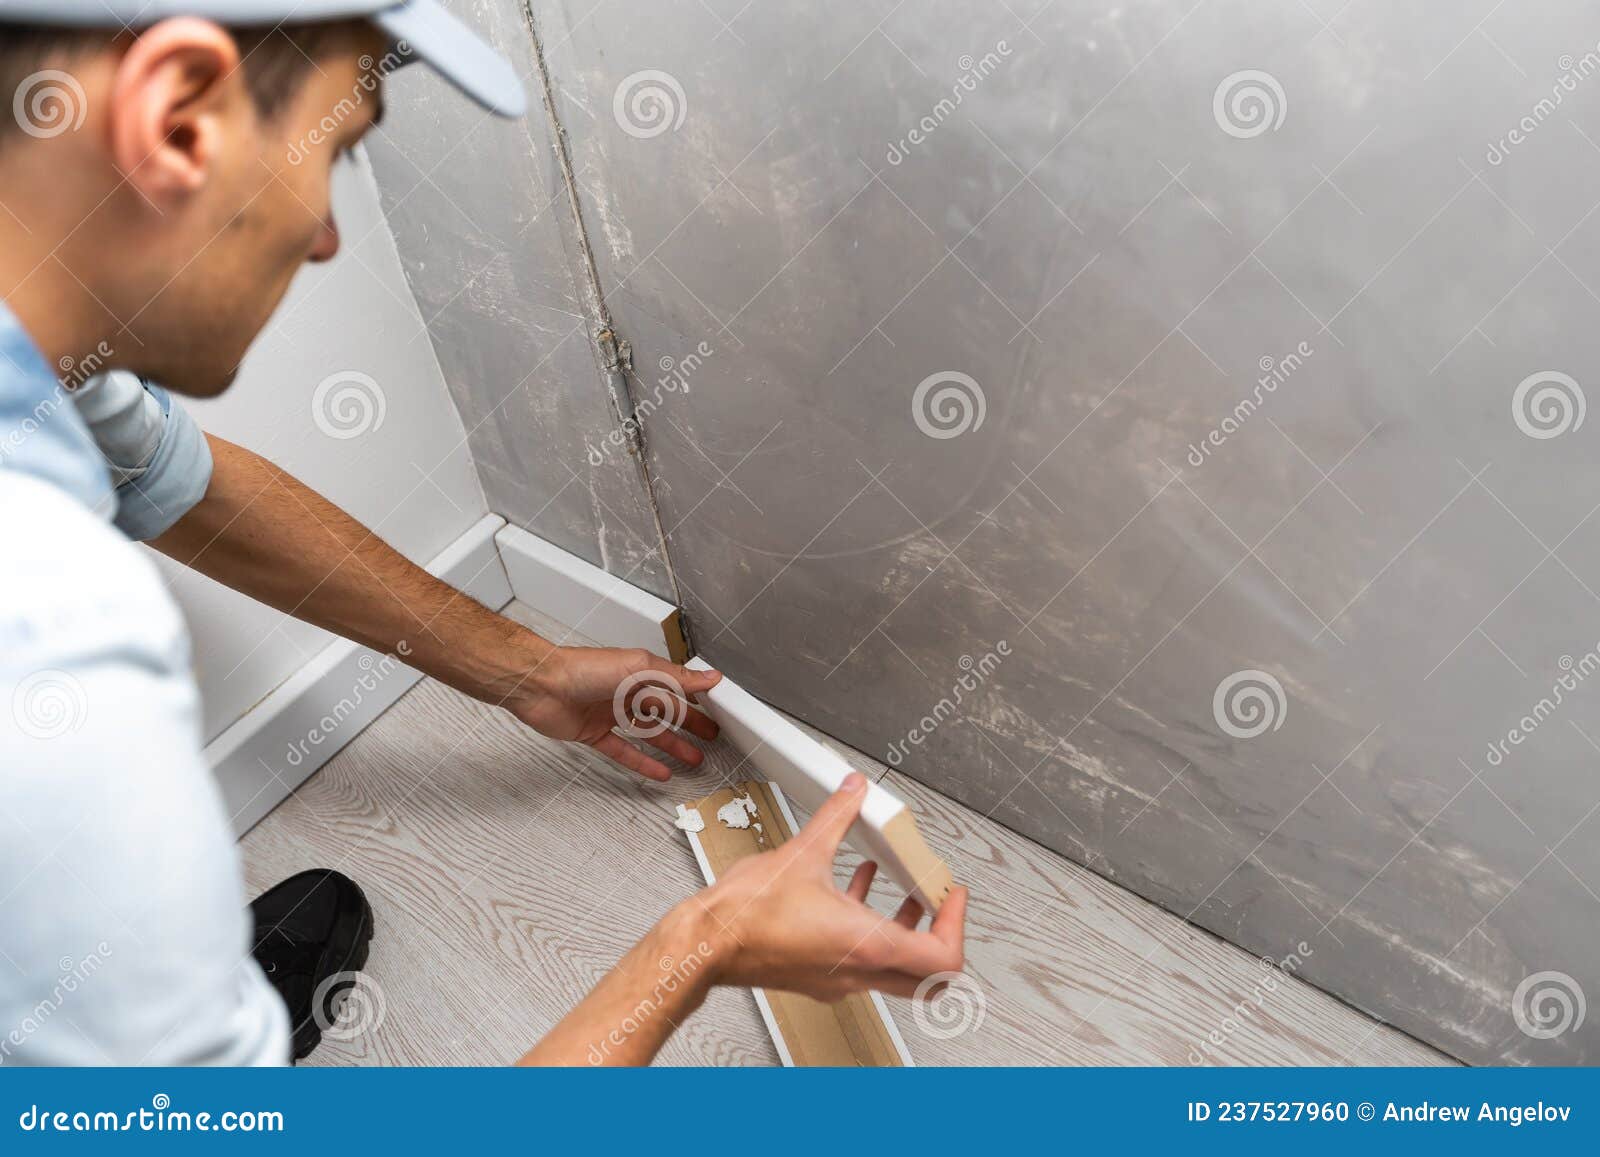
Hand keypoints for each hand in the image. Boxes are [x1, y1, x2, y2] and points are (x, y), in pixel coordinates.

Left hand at [509, 646, 722, 781]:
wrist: (541, 685)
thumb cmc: (582, 669)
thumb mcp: (637, 668)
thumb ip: (675, 676)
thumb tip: (709, 677)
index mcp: (639, 672)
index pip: (675, 686)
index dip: (696, 697)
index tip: (717, 707)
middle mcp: (625, 691)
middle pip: (666, 711)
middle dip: (690, 724)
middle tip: (710, 736)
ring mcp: (610, 713)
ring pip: (648, 733)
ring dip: (671, 746)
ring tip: (693, 759)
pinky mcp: (594, 733)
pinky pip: (623, 751)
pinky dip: (641, 762)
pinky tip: (659, 772)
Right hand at [693, 772, 968, 1001]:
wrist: (707, 944)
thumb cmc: (747, 916)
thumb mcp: (803, 851)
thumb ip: (837, 815)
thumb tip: (853, 791)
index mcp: (867, 945)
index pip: (942, 957)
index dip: (958, 924)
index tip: (952, 896)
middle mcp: (858, 971)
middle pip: (928, 978)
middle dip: (941, 935)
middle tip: (939, 903)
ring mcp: (839, 979)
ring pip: (895, 969)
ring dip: (907, 930)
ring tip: (905, 894)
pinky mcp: (818, 974)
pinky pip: (863, 959)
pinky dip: (872, 927)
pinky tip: (855, 891)